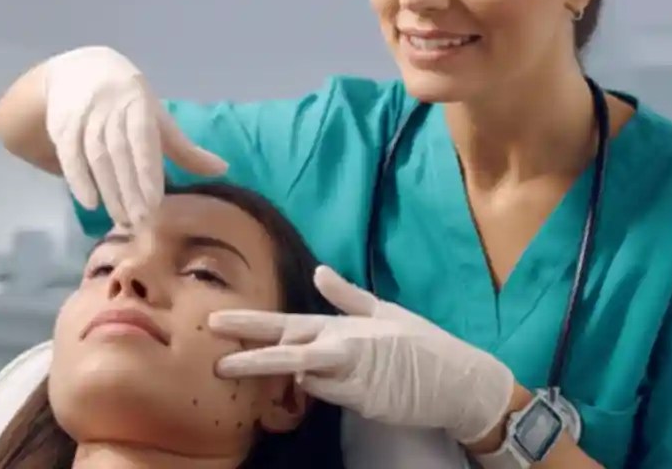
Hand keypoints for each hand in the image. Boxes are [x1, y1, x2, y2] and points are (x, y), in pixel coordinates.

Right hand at [44, 46, 226, 223]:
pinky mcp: (62, 126)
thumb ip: (184, 148)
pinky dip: (78, 180)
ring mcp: (84, 116)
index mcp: (139, 103)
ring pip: (95, 156)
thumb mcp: (156, 118)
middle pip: (119, 152)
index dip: (148, 170)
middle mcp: (110, 107)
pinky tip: (89, 203)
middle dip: (129, 189)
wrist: (79, 70)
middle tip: (141, 222)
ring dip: (108, 190)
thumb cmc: (128, 102)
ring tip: (121, 220)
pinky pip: (69, 156)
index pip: (143, 139)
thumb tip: (222, 169)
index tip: (156, 202)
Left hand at [209, 265, 515, 444]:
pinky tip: (315, 384)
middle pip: (286, 349)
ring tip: (250, 370)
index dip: (250, 323)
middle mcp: (342, 346)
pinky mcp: (364, 400)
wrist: (458, 378)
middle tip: (213, 355)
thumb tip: (319, 271)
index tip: (216, 322)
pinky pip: (329, 396)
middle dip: (248, 352)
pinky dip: (320, 390)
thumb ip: (347, 296)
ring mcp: (352, 375)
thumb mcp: (384, 312)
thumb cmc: (420, 344)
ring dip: (285, 374)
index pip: (286, 323)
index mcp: (341, 325)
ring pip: (304, 377)